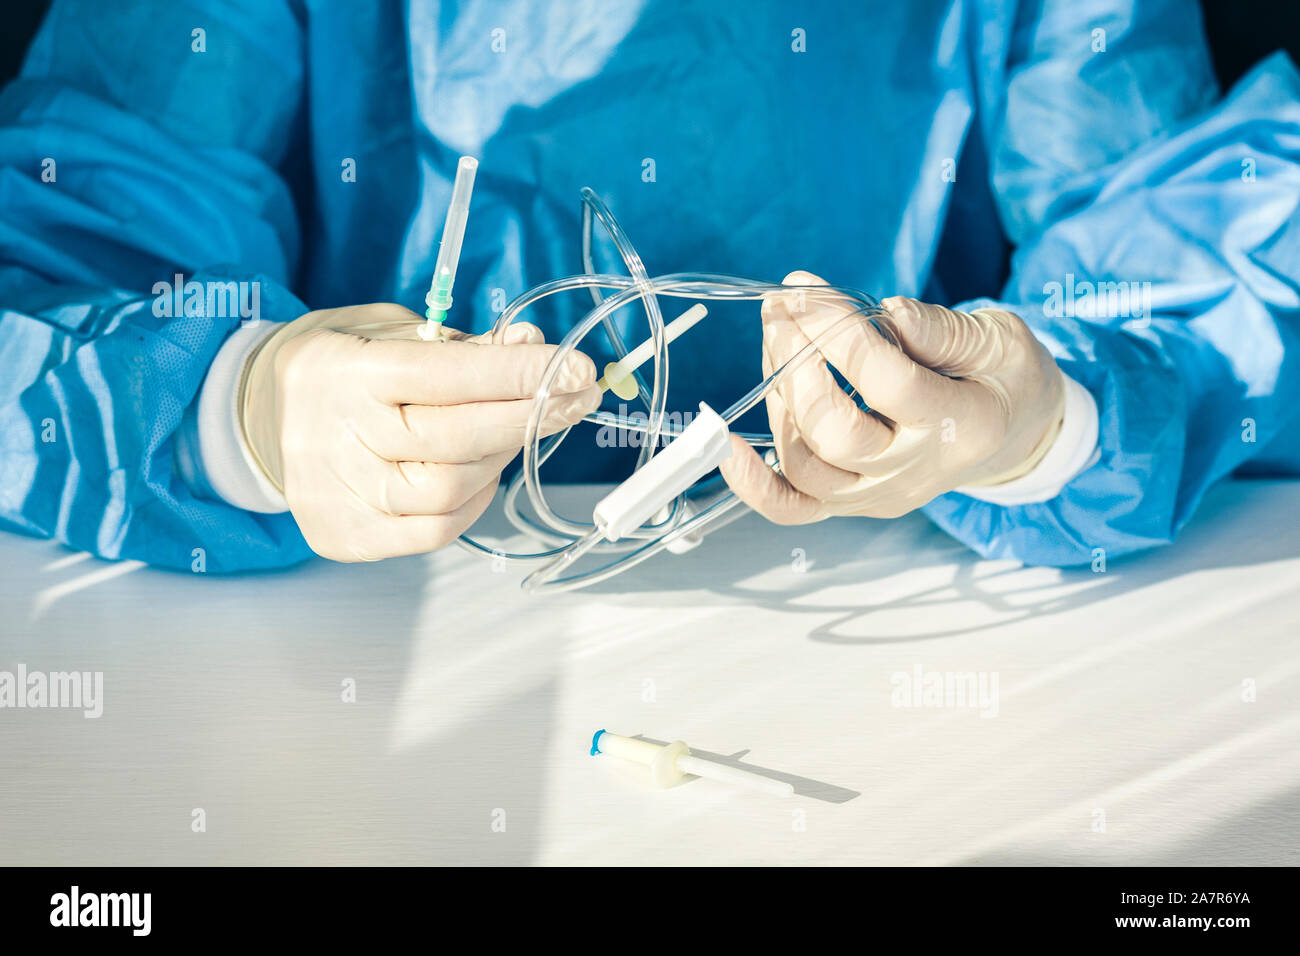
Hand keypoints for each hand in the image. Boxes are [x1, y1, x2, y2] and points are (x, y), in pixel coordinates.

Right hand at [241, 304, 598, 560]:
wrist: (260, 413)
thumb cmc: (343, 367)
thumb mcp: (392, 333)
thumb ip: (464, 346)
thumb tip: (532, 345)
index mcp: (344, 371)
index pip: (445, 376)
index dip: (518, 374)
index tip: (578, 368)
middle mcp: (333, 435)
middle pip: (454, 440)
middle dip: (529, 416)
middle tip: (576, 398)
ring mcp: (335, 492)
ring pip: (448, 491)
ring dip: (501, 458)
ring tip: (516, 429)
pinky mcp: (343, 535)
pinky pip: (434, 531)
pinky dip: (474, 503)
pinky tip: (484, 475)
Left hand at [720, 273, 1063, 521]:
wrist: (1013, 434)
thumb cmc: (1003, 379)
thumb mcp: (999, 340)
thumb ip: (944, 330)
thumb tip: (889, 313)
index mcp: (962, 425)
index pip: (887, 381)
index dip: (837, 331)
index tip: (805, 289)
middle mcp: (914, 473)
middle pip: (835, 432)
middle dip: (797, 362)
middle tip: (784, 308)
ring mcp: (877, 495)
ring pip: (805, 463)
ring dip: (777, 394)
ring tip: (778, 336)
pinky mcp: (849, 502)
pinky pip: (792, 507)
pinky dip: (752, 483)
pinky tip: (727, 445)